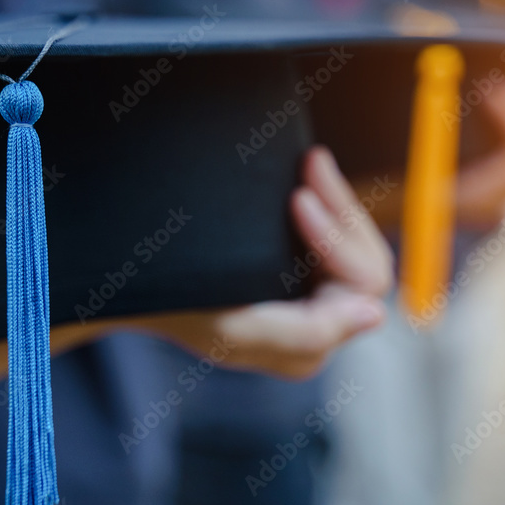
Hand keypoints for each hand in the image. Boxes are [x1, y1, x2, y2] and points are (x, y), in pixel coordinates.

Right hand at [135, 146, 392, 378]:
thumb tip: (375, 314)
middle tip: (310, 162)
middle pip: (365, 262)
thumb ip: (307, 330)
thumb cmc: (175, 308)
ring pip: (351, 241)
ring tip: (309, 159)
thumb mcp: (234, 327)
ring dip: (333, 199)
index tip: (295, 198)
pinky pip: (329, 231)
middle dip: (341, 211)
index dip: (334, 239)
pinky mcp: (291, 268)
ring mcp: (306, 295)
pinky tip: (302, 172)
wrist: (128, 284)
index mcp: (309, 345)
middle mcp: (317, 325)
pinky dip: (320, 200)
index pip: (360, 287)